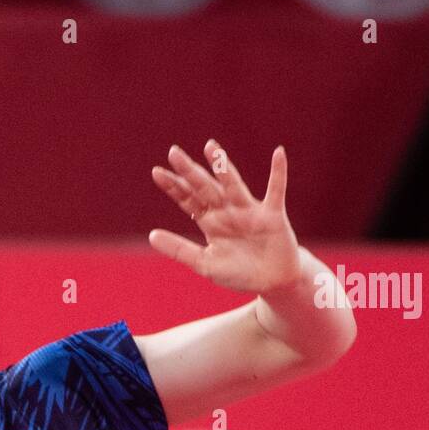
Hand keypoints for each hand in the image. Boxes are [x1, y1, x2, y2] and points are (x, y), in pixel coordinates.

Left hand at [149, 140, 303, 294]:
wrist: (272, 282)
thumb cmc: (238, 272)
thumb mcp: (204, 263)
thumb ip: (179, 249)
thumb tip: (151, 235)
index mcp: (210, 222)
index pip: (188, 200)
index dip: (174, 187)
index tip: (157, 172)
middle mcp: (227, 211)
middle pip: (205, 188)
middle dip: (189, 172)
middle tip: (174, 153)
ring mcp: (249, 210)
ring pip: (233, 184)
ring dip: (222, 166)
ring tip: (210, 147)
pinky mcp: (272, 215)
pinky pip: (276, 190)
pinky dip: (278, 173)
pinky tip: (278, 153)